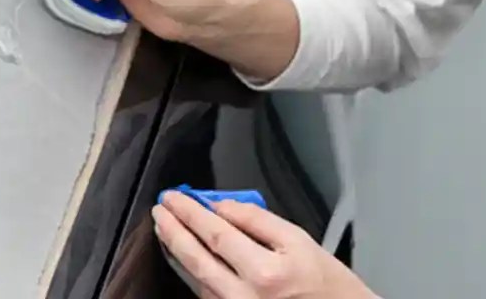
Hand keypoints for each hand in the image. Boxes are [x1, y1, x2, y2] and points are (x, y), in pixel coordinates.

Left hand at [153, 192, 375, 298]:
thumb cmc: (326, 282)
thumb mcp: (299, 240)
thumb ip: (257, 221)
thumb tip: (220, 207)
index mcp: (265, 273)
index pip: (216, 234)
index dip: (190, 213)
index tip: (174, 196)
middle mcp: (244, 297)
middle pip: (196, 259)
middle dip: (173, 230)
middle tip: (160, 208)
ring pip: (196, 278)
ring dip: (178, 249)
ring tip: (167, 225)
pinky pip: (208, 292)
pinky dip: (194, 270)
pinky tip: (187, 253)